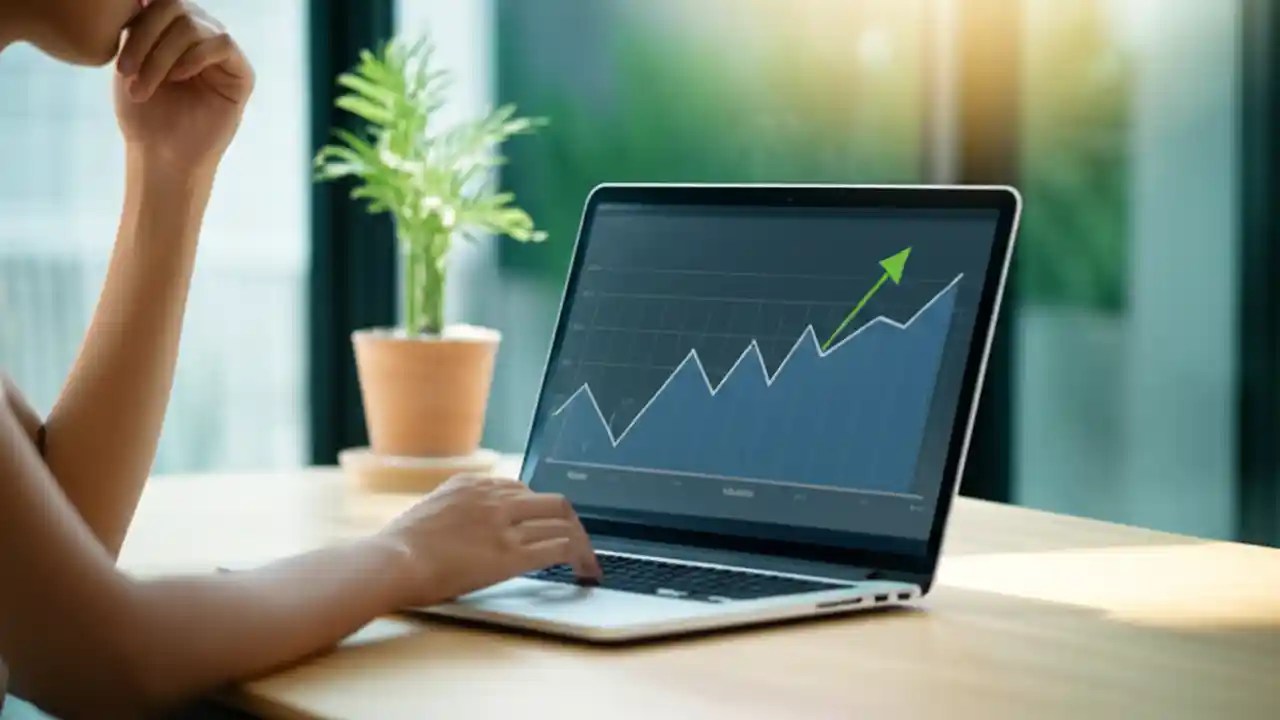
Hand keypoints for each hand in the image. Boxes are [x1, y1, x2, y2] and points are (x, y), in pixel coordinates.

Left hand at [113, 0, 253, 170]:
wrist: (162, 156)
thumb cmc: (143, 115)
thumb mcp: (130, 62)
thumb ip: (136, 26)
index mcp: (175, 31)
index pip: (160, 3)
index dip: (138, 23)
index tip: (117, 61)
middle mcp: (202, 37)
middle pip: (177, 6)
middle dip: (145, 38)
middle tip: (125, 71)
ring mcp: (222, 54)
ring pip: (194, 25)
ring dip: (161, 56)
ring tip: (143, 87)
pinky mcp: (242, 74)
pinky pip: (222, 44)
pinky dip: (194, 57)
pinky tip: (178, 79)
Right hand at [379, 474, 602, 605]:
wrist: (390, 561)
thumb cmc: (397, 548)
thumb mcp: (427, 513)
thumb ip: (452, 513)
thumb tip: (459, 529)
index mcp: (471, 485)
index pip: (520, 489)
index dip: (536, 510)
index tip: (541, 525)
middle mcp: (492, 498)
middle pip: (549, 500)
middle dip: (567, 521)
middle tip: (575, 541)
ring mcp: (503, 525)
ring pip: (560, 521)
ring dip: (579, 540)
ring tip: (587, 560)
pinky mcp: (510, 554)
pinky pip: (555, 547)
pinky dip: (575, 556)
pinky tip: (582, 569)